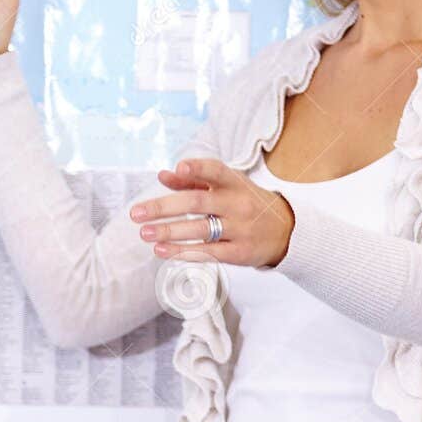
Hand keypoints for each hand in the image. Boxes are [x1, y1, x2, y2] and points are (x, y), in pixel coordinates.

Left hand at [129, 158, 295, 268]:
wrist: (286, 232)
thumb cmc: (247, 203)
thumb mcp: (227, 187)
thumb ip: (194, 181)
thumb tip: (163, 175)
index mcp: (234, 183)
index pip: (216, 171)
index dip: (198, 168)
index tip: (179, 167)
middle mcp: (237, 204)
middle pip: (197, 203)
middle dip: (164, 207)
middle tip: (136, 213)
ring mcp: (240, 229)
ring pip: (200, 230)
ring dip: (168, 231)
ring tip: (144, 233)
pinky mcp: (239, 253)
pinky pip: (208, 253)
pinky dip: (182, 252)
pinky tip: (161, 250)